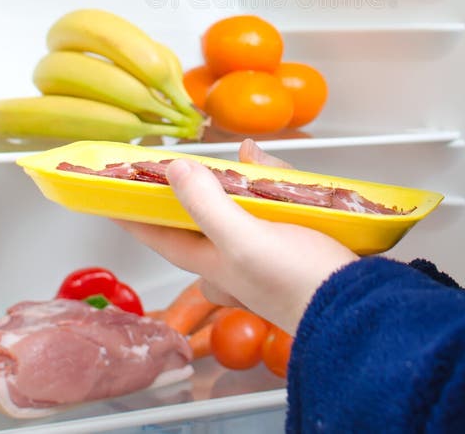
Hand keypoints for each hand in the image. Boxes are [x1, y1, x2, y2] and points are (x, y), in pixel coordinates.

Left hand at [115, 139, 356, 333]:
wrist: (354, 305)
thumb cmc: (297, 281)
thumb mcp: (244, 240)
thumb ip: (208, 205)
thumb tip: (175, 170)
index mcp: (210, 263)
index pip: (158, 234)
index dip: (132, 211)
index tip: (109, 191)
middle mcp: (230, 259)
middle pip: (200, 213)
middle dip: (197, 182)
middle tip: (189, 158)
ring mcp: (260, 253)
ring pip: (237, 205)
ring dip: (241, 179)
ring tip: (251, 160)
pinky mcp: (290, 244)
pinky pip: (269, 207)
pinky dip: (271, 185)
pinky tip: (276, 172)